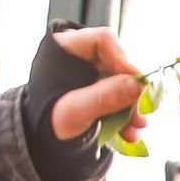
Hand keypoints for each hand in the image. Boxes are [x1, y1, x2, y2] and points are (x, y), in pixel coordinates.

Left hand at [46, 26, 146, 141]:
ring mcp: (90, 72)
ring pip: (122, 82)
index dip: (123, 61)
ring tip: (136, 128)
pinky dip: (126, 114)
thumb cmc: (47, 121)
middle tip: (140, 115)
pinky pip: (120, 96)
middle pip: (117, 63)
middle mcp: (80, 55)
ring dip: (132, 107)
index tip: (136, 86)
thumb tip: (139, 85)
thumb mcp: (75, 110)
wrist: (40, 140)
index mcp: (65, 48)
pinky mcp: (98, 89)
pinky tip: (129, 131)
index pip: (103, 41)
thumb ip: (104, 97)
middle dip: (131, 92)